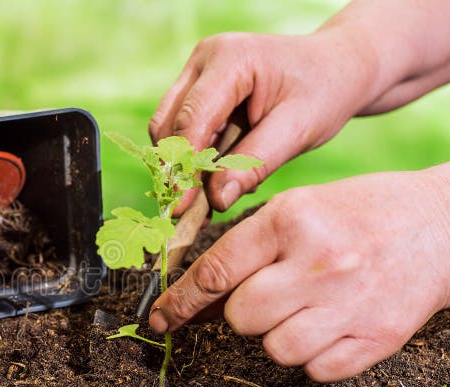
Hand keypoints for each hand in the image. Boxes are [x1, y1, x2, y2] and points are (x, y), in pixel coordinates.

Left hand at [148, 167, 449, 381]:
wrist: (442, 224)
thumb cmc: (359, 213)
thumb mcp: (298, 207)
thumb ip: (247, 248)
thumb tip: (195, 296)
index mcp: (290, 221)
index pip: (215, 272)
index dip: (179, 302)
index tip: (160, 320)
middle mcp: (317, 264)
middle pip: (240, 317)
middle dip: (243, 312)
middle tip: (271, 293)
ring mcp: (349, 304)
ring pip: (274, 349)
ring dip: (278, 334)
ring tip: (307, 307)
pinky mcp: (377, 339)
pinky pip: (315, 370)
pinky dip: (313, 355)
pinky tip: (331, 323)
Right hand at [150, 30, 379, 215]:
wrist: (336, 69)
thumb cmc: (324, 92)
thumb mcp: (298, 130)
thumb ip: (254, 163)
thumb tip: (215, 200)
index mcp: (230, 59)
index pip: (191, 120)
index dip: (184, 167)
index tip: (182, 208)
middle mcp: (204, 60)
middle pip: (169, 125)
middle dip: (180, 169)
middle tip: (196, 210)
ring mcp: (196, 73)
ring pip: (168, 131)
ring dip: (188, 166)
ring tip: (223, 188)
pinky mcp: (196, 90)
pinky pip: (181, 131)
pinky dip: (196, 158)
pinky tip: (226, 172)